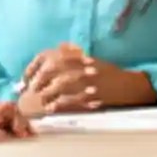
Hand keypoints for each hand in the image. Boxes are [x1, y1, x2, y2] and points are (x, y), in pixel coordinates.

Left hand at [20, 43, 151, 114]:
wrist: (128, 85)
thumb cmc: (108, 74)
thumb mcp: (92, 60)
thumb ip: (74, 54)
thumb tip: (59, 48)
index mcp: (82, 55)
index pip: (52, 54)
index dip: (36, 65)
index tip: (27, 77)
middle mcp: (84, 64)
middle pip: (54, 68)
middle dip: (39, 79)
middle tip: (32, 89)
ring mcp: (89, 79)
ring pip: (61, 84)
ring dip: (48, 93)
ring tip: (42, 101)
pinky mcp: (93, 94)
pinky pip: (72, 99)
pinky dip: (59, 104)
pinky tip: (52, 108)